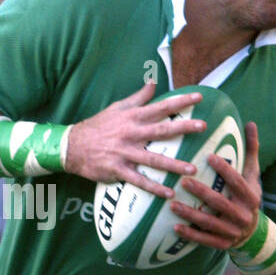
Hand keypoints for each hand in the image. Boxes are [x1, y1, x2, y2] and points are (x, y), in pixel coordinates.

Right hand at [65, 82, 207, 198]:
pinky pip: (139, 180)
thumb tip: (154, 81)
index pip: (160, 106)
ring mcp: (125, 153)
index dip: (180, 101)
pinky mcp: (118, 170)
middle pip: (161, 130)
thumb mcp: (117, 107)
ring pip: (153, 159)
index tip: (198, 97)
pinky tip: (168, 193)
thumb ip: (138, 97)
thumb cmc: (99, 126)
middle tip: (202, 126)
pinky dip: (154, 187)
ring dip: (173, 164)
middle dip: (183, 128)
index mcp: (133, 117)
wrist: (72, 146)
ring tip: (191, 169)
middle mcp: (131, 134)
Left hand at [170, 121, 261, 250]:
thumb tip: (250, 123)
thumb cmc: (247, 197)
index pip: (238, 182)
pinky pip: (204, 240)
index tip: (209, 156)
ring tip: (173, 204)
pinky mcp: (222, 244)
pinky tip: (174, 227)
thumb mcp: (253, 176)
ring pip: (210, 223)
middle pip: (221, 202)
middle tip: (183, 180)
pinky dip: (190, 234)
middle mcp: (243, 215)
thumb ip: (250, 151)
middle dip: (202, 192)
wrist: (253, 234)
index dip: (225, 170)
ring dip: (190, 214)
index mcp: (251, 197)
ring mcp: (232, 232)